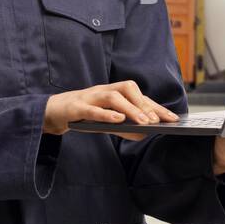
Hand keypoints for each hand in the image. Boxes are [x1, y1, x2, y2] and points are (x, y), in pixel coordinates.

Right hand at [43, 80, 179, 140]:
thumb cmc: (82, 115)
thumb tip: (144, 133)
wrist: (52, 112)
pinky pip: (92, 108)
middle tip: (158, 121)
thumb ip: (124, 127)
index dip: (156, 106)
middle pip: (128, 89)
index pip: (139, 96)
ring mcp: (89, 96)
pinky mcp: (76, 106)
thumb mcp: (106, 121)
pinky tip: (118, 120)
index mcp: (113, 92)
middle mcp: (103, 90)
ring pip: (112, 97)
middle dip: (144, 105)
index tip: (172, 118)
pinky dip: (106, 113)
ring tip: (144, 122)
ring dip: (130, 109)